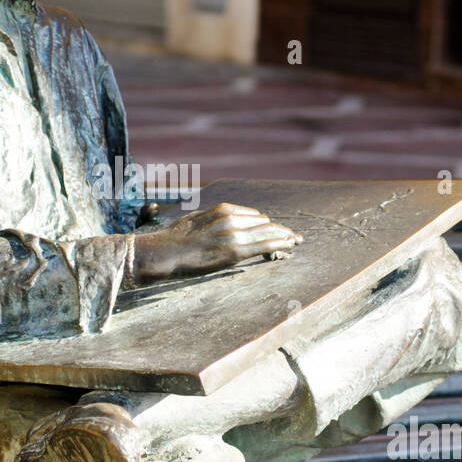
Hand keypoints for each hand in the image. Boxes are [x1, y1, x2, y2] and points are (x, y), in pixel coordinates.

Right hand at [132, 203, 302, 281]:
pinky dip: (280, 244)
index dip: (266, 223)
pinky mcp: (234, 251)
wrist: (165, 252)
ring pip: (268, 232)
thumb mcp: (195, 220)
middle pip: (264, 223)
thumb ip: (212, 220)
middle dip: (281, 229)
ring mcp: (234, 235)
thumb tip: (219, 222)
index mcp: (222, 210)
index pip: (253, 215)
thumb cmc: (175, 238)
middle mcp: (231, 219)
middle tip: (294, 236)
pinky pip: (264, 246)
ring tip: (296, 240)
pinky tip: (290, 245)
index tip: (276, 228)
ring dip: (284, 236)